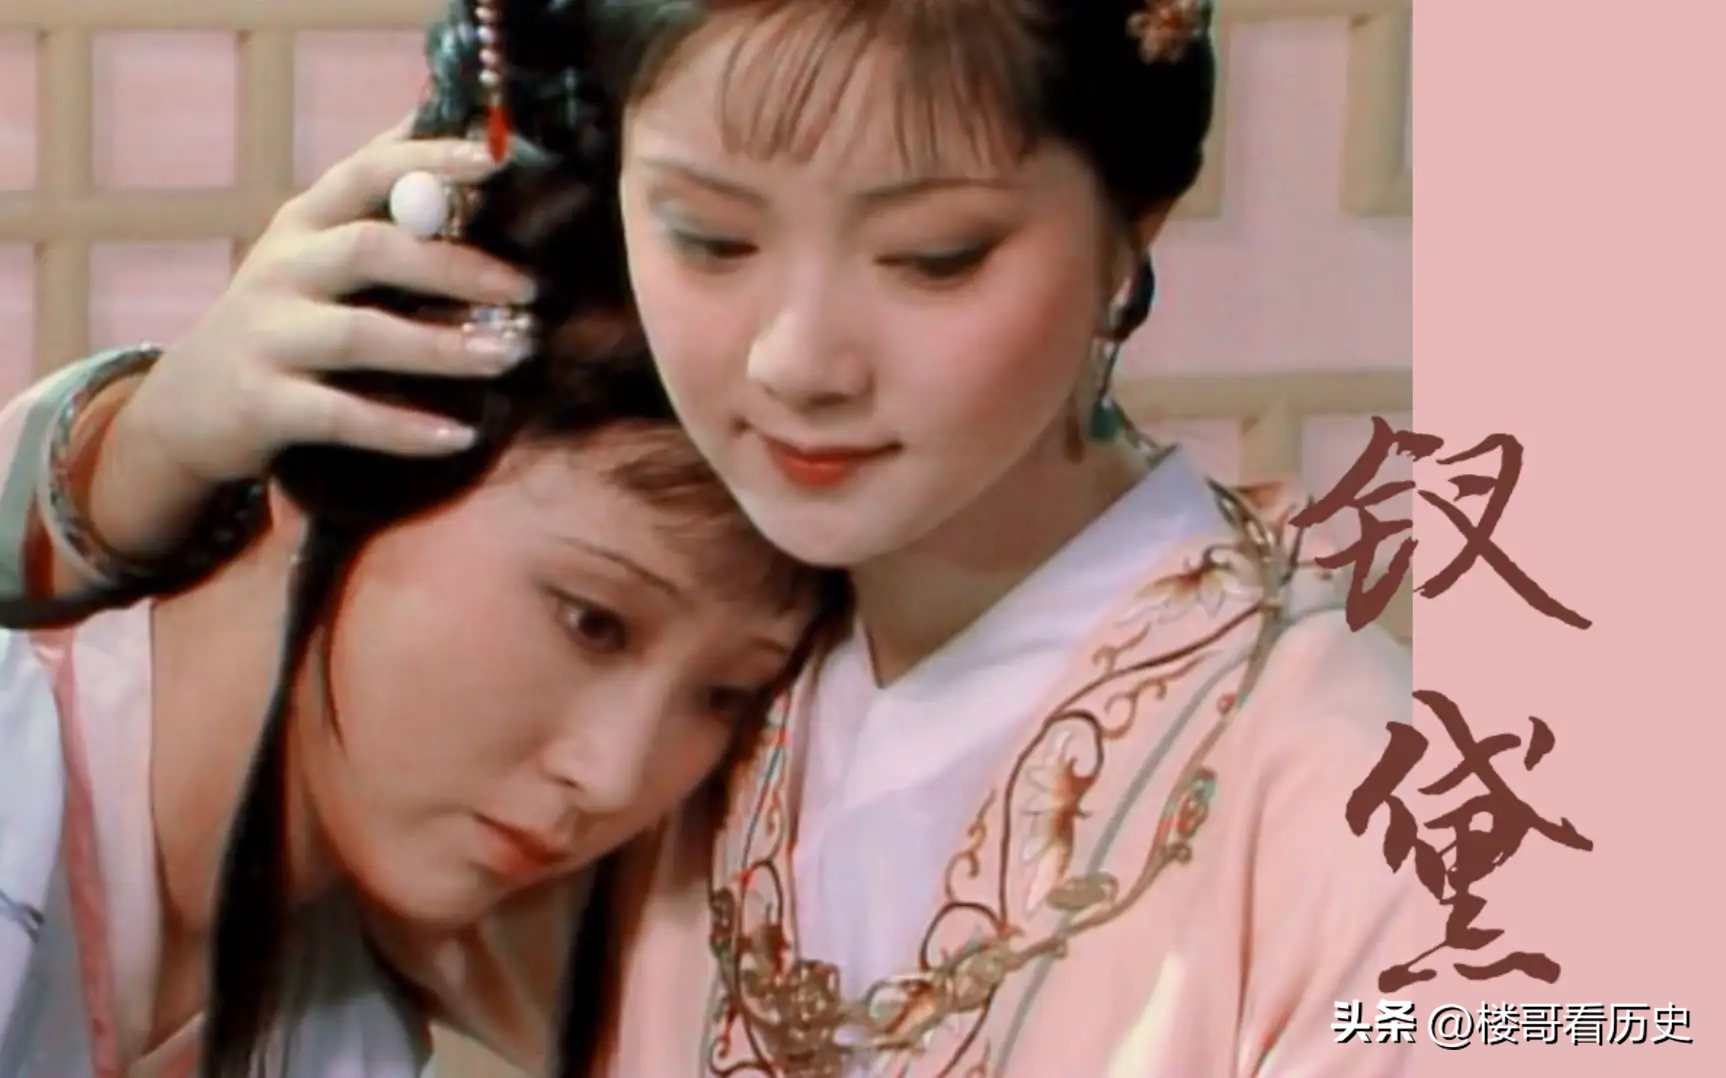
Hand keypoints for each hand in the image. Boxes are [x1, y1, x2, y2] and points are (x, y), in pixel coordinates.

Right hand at [115, 118, 538, 486]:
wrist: (190, 404)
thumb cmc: (284, 319)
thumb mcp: (317, 256)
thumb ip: (383, 216)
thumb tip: (472, 158)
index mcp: (304, 223)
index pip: (365, 173)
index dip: (428, 162)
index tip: (495, 159)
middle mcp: (281, 269)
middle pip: (369, 250)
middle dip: (453, 266)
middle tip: (527, 288)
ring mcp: (267, 336)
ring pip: (361, 334)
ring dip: (442, 347)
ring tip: (509, 355)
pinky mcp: (262, 403)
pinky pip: (341, 415)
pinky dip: (403, 428)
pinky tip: (459, 436)